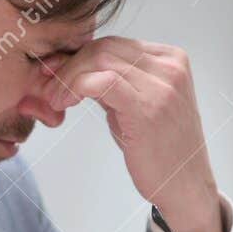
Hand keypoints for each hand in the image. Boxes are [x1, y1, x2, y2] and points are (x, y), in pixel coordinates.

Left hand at [46, 37, 223, 231]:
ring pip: (99, 59)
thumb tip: (69, 65)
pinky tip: (64, 103)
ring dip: (67, 77)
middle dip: (67, 65)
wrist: (186, 188)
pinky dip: (75, 86)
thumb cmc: (161, 150)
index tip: (53, 74)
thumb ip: (113, 82)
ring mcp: (163, 85)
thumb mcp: (137, 105)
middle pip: (104, 47)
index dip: (77, 57)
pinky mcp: (149, 107)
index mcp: (171, 59)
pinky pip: (103, 81)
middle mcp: (170, 66)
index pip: (113, 43)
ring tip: (53, 99)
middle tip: (47, 87)